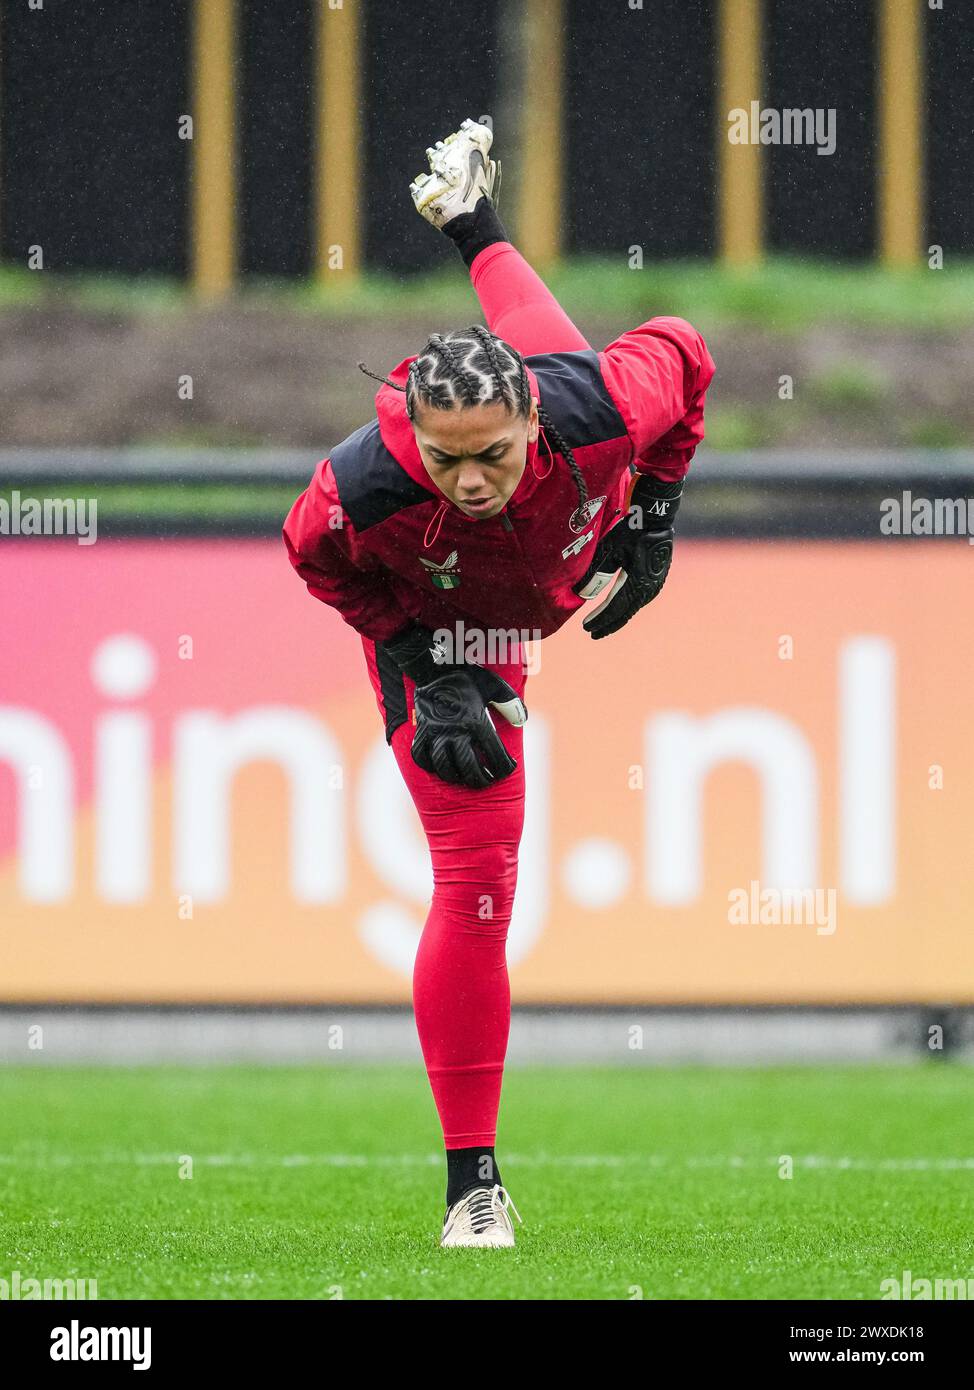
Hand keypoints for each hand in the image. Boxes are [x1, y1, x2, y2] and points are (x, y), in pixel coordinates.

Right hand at [379, 625, 526, 788]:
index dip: (503, 767)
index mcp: (477, 722)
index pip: (494, 754)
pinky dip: (429, 766)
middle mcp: (456, 731)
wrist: (435, 665)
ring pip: (444, 766)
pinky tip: (439, 768)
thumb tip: (521, 722)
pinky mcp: (421, 731)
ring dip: (456, 777)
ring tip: (464, 778)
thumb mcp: (495, 686)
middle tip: (485, 780)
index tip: (506, 768)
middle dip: (480, 779)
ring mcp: (436, 733)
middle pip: (469, 767)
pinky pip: (420, 757)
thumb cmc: (468, 676)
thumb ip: (510, 704)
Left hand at [574, 475, 682, 638]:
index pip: (615, 609)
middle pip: (625, 613)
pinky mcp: (656, 578)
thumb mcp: (609, 549)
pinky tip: (619, 609)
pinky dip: (626, 607)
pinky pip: (639, 599)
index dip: (600, 620)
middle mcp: (649, 588)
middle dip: (608, 624)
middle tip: (592, 633)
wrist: (655, 516)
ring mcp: (655, 584)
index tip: (586, 628)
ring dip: (617, 617)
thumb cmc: (630, 529)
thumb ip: (596, 572)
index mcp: (638, 583)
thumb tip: (582, 595)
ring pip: (633, 607)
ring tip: (603, 624)